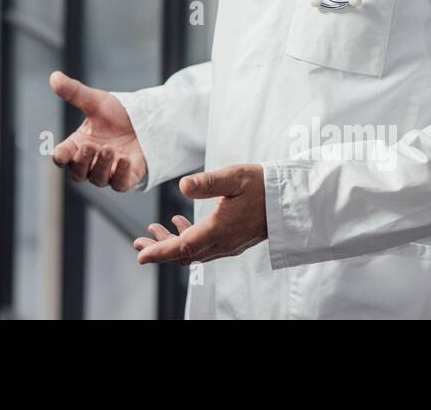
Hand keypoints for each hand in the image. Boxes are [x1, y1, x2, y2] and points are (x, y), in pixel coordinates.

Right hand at [50, 71, 147, 191]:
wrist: (147, 119)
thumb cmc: (117, 113)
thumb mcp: (95, 101)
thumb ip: (74, 92)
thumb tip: (54, 76)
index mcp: (78, 145)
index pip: (63, 156)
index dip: (60, 157)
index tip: (60, 155)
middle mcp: (91, 162)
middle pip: (78, 173)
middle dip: (82, 161)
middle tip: (89, 146)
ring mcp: (109, 172)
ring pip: (98, 179)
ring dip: (101, 166)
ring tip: (108, 149)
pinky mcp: (127, 178)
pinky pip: (120, 184)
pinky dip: (120, 175)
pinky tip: (124, 160)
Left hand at [133, 164, 266, 264]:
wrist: (291, 200)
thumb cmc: (263, 185)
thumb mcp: (234, 177)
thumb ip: (207, 183)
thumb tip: (183, 186)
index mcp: (219, 230)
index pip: (182, 247)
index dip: (160, 252)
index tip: (141, 255)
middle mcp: (223, 243)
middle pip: (184, 254)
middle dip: (159, 249)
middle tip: (139, 241)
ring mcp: (229, 244)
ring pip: (193, 252)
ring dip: (172, 244)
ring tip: (154, 230)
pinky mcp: (234, 240)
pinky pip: (204, 247)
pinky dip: (187, 239)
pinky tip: (180, 222)